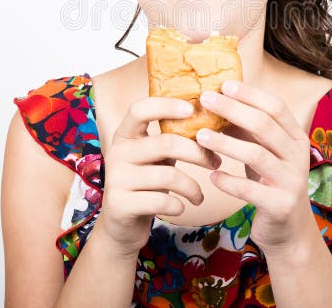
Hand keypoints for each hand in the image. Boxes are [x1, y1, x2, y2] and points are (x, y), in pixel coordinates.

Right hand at [94, 97, 221, 257]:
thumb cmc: (147, 184)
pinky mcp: (118, 204)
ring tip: (199, 196)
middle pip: (166, 143)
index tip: (192, 109)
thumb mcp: (156, 157)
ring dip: (192, 187)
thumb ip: (173, 139)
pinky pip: (161, 201)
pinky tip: (182, 207)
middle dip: (198, 153)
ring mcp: (115, 178)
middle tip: (216, 162)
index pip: (140, 109)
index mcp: (125, 135)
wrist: (120, 225)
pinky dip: (179, 205)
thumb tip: (213, 123)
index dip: (166, 105)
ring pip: (168, 176)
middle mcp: (116, 152)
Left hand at [196, 80, 315, 253]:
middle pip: (264, 125)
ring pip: (256, 155)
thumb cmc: (270, 181)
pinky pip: (251, 190)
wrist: (289, 229)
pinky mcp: (280, 205)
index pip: (276, 107)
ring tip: (200, 136)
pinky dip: (229, 182)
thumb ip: (246, 130)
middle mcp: (298, 156)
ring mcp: (292, 181)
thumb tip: (216, 102)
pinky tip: (211, 176)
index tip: (224, 84)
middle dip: (233, 110)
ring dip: (225, 143)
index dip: (250, 94)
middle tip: (205, 100)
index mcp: (296, 137)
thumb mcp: (263, 151)